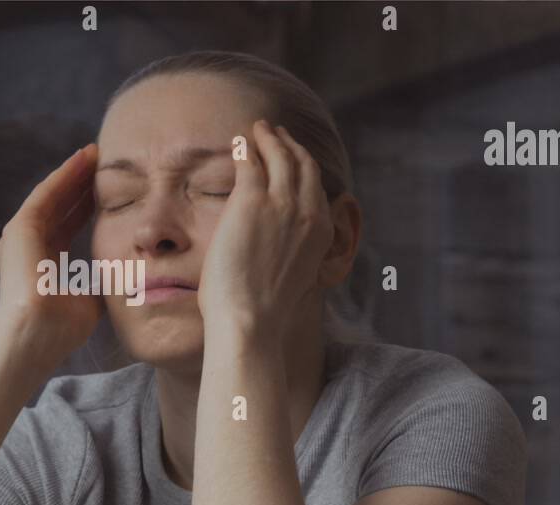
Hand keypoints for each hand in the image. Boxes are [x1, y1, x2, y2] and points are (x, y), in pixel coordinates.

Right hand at [0, 143, 102, 363]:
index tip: (111, 187)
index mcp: (45, 262)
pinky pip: (45, 195)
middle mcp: (30, 246)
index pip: (69, 224)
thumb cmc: (60, 329)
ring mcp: (21, 237)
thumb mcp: (90, 302)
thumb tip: (123, 282)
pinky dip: (63, 176)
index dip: (88, 204)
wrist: (36, 336)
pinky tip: (81, 160)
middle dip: (81, 182)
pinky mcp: (19, 229)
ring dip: (72, 173)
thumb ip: (100, 286)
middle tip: (102, 159)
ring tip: (93, 153)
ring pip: (52, 195)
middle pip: (60, 205)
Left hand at [197, 120, 333, 343]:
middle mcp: (307, 212)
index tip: (293, 156)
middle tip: (276, 133)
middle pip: (303, 164)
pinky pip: (250, 162)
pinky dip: (246, 148)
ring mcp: (281, 203)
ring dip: (269, 138)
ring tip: (258, 129)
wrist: (250, 320)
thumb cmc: (262, 312)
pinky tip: (238, 141)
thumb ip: (293, 254)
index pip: (316, 187)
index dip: (304, 166)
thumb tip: (280, 251)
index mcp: (321, 232)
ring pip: (279, 156)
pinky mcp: (251, 200)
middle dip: (290, 145)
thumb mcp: (293, 277)